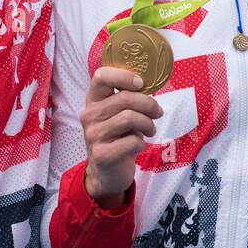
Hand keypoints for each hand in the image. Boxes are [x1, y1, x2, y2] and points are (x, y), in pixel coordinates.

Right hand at [81, 67, 163, 205]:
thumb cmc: (118, 137)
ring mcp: (93, 135)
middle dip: (149, 104)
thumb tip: (149, 83)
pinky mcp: (101, 154)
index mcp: (93, 100)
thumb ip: (128, 98)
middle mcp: (89, 115)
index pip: (101, 76)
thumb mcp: (119, 114)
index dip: (124, 75)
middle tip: (158, 112)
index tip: (140, 83)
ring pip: (130, 118)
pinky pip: (132, 141)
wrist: (106, 172)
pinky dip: (141, 143)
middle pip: (125, 98)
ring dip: (148, 124)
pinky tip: (137, 146)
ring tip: (150, 130)